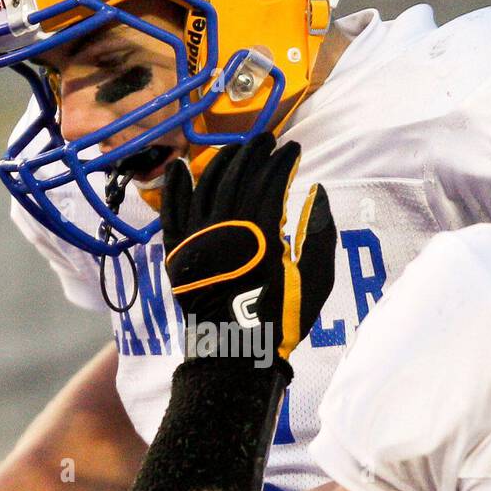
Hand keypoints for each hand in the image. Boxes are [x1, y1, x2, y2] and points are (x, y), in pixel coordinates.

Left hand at [160, 133, 335, 370]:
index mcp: (261, 234)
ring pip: (206, 186)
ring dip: (223, 161)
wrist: (235, 351)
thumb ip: (317, 233)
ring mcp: (197, 238)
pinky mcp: (177, 252)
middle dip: (255, 152)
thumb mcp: (314, 280)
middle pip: (239, 176)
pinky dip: (175, 187)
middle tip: (268, 139)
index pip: (271, 181)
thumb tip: (318, 192)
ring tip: (238, 148)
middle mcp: (225, 229)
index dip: (283, 162)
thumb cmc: (280, 319)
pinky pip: (172, 211)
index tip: (294, 149)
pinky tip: (180, 166)